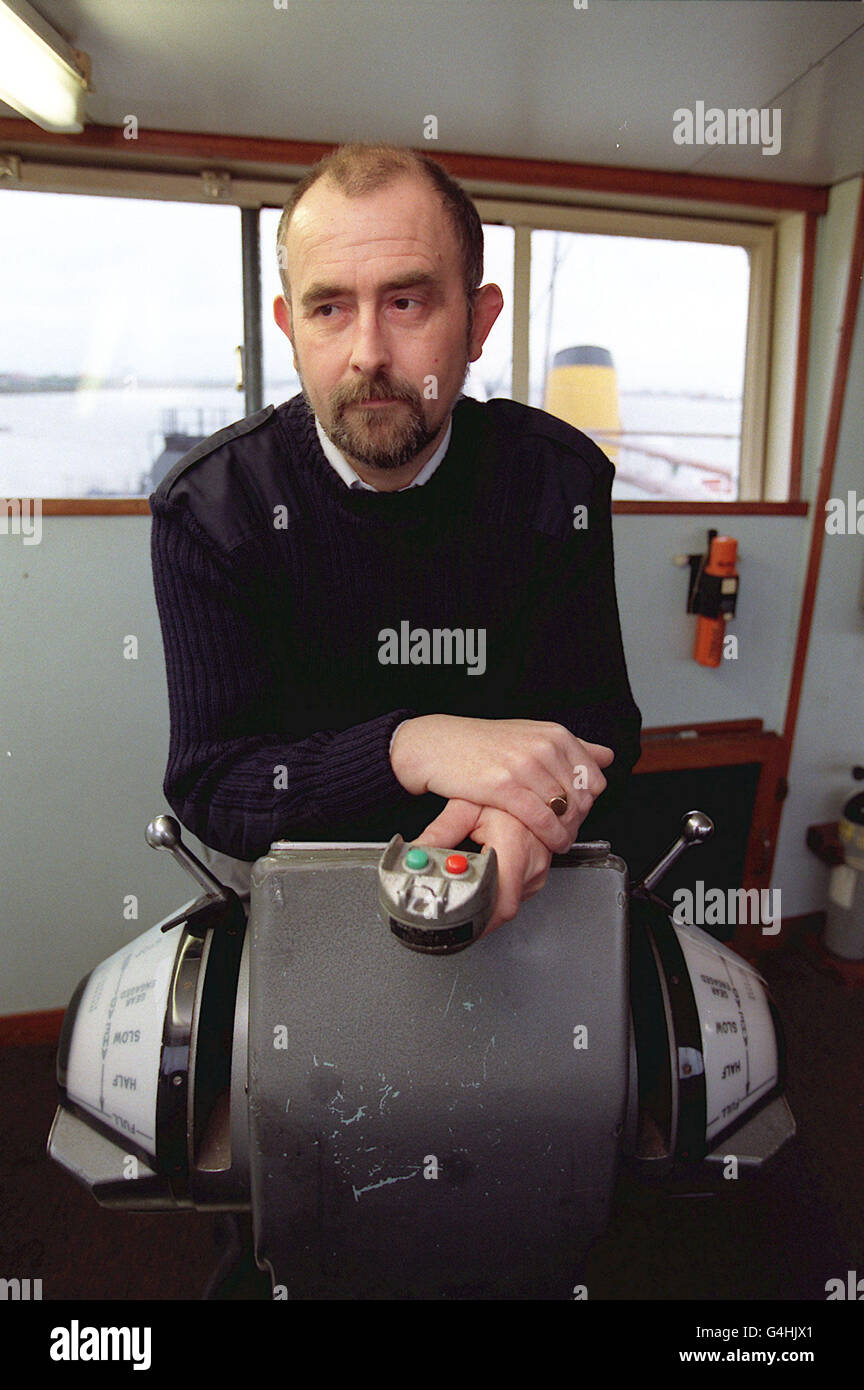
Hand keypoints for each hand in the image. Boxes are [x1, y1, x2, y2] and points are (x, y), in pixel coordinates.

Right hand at [391, 715, 612, 851]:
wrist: (437, 745)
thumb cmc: (480, 743)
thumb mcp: (530, 735)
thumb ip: (571, 747)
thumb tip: (606, 755)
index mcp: (553, 734)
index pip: (592, 775)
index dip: (589, 800)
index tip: (579, 811)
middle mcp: (542, 747)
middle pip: (581, 796)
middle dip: (578, 819)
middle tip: (569, 830)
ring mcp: (523, 766)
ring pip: (563, 809)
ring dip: (566, 831)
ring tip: (561, 841)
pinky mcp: (504, 787)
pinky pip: (541, 819)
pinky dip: (551, 836)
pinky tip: (552, 843)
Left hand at [415, 798, 551, 934]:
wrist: (532, 791)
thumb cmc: (504, 793)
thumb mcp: (465, 807)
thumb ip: (439, 833)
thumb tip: (416, 853)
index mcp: (514, 845)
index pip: (501, 903)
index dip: (478, 920)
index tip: (456, 922)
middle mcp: (531, 863)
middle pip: (501, 909)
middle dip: (474, 912)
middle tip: (451, 905)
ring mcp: (537, 872)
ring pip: (507, 904)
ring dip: (486, 900)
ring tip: (472, 880)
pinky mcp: (537, 876)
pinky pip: (514, 895)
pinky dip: (496, 891)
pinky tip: (487, 875)